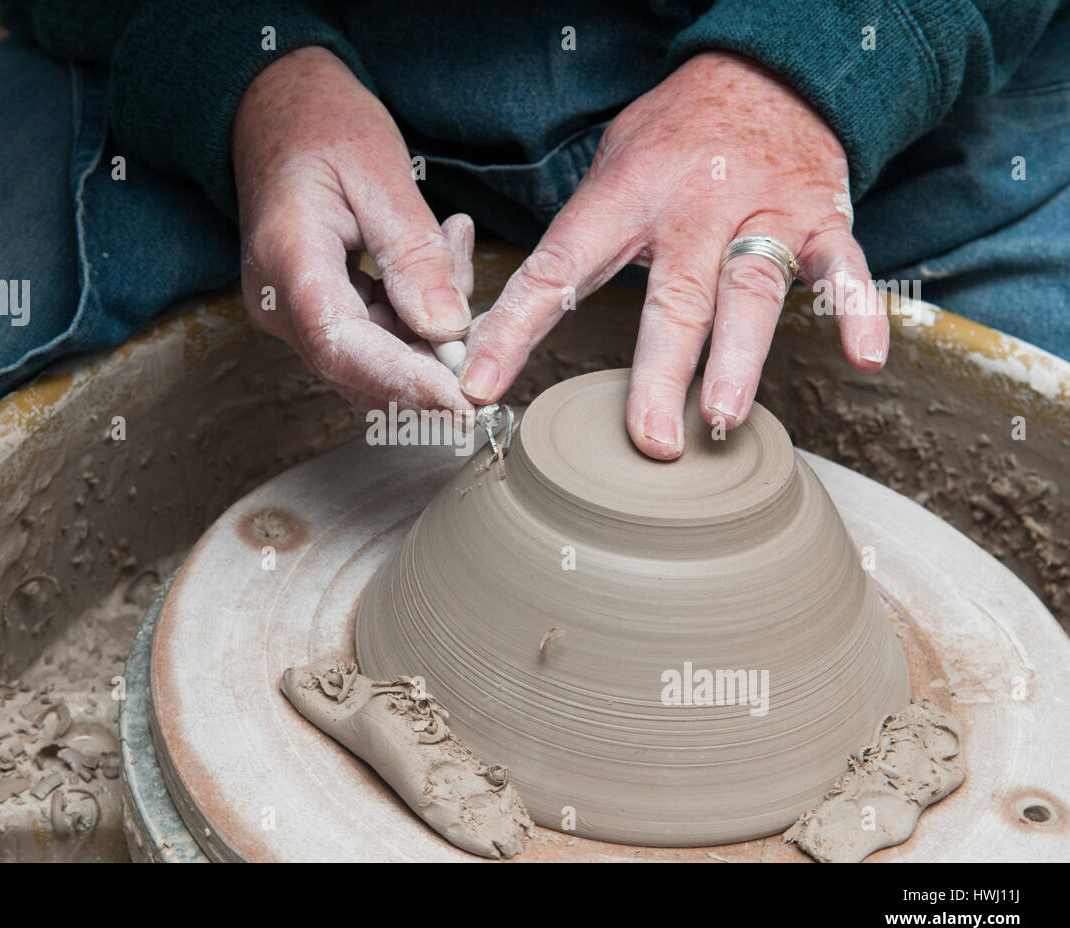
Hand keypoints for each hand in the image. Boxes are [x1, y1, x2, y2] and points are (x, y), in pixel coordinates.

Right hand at [233, 46, 475, 414]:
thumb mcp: (379, 170)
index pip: (341, 346)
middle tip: (484, 325)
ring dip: (429, 331)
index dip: (404, 381)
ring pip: (374, 360)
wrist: (273, 107)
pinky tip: (439, 260)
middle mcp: (280, 302)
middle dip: (430, 363)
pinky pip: (374, 337)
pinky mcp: (315, 311)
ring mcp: (294, 312)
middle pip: (359, 369)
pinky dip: (416, 315)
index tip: (460, 400)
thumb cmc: (319, 123)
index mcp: (287, 259)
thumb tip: (447, 328)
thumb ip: (413, 252)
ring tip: (452, 248)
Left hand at [459, 51, 886, 458]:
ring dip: (737, 359)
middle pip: (672, 299)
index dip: (515, 330)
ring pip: (748, 292)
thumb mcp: (610, 171)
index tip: (482, 386)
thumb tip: (509, 327)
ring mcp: (760, 213)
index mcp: (623, 197)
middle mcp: (691, 207)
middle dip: (657, 374)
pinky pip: (842, 268)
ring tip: (721, 416)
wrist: (766, 71)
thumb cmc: (674, 139)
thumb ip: (578, 246)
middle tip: (649, 439)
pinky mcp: (818, 218)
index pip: (559, 270)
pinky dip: (857, 310)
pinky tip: (864, 356)